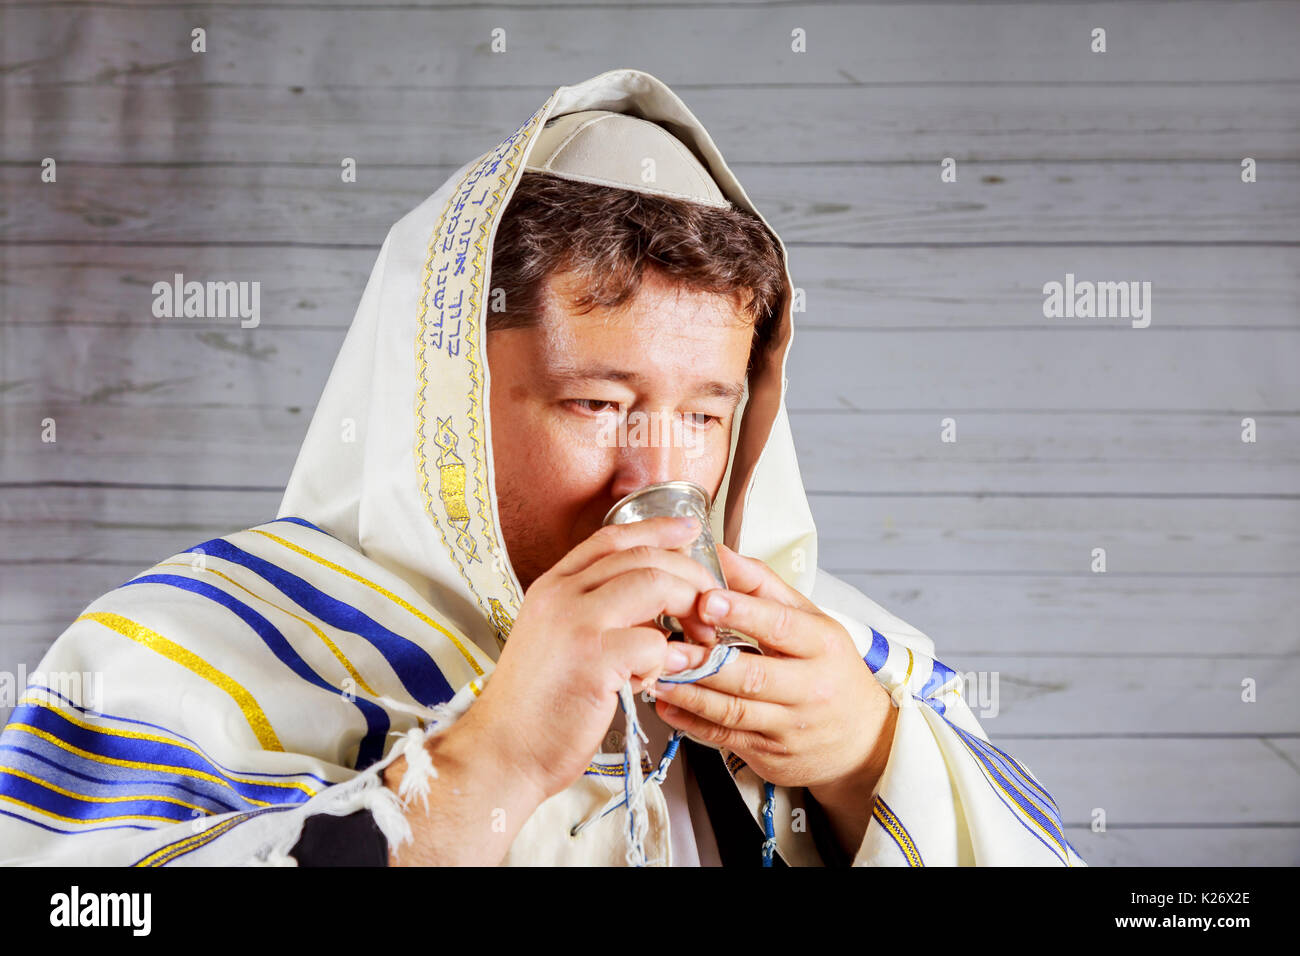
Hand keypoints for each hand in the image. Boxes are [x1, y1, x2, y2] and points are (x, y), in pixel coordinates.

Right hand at [467, 515, 722, 803]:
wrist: (501, 751)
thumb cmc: (534, 706)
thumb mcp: (557, 641)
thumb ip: (599, 616)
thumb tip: (658, 611)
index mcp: (552, 587)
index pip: (612, 538)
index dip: (656, 528)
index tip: (688, 529)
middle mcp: (562, 595)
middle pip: (644, 557)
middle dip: (689, 576)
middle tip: (706, 607)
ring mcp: (576, 624)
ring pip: (657, 586)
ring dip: (688, 611)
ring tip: (694, 641)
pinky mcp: (593, 660)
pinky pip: (655, 642)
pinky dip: (667, 661)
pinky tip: (652, 680)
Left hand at [651, 543, 895, 803]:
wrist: (862, 741)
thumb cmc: (830, 670)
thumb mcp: (811, 621)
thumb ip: (763, 586)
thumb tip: (721, 553)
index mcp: (823, 645)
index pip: (781, 626)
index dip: (742, 613)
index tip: (706, 599)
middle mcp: (810, 688)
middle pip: (752, 675)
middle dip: (704, 662)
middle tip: (665, 646)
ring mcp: (790, 726)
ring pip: (733, 711)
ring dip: (689, 693)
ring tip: (655, 674)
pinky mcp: (770, 754)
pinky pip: (725, 738)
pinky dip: (691, 723)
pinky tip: (666, 706)